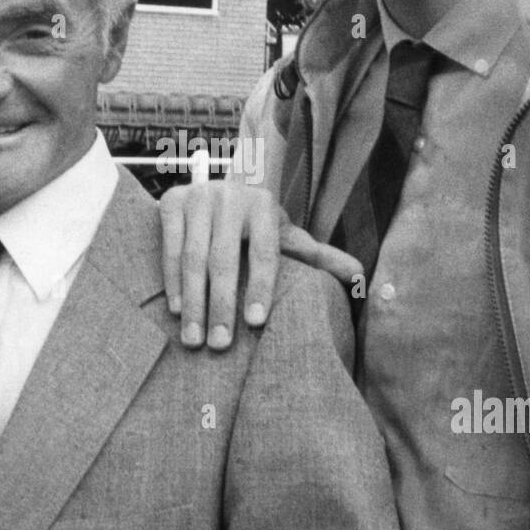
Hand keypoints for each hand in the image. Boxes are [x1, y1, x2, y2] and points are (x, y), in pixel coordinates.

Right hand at [159, 182, 361, 349]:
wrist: (220, 183)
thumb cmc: (256, 223)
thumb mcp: (286, 235)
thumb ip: (318, 257)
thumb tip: (360, 277)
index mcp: (264, 206)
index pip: (265, 252)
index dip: (261, 287)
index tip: (256, 322)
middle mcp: (231, 198)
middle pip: (224, 259)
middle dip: (221, 305)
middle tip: (220, 345)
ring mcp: (199, 197)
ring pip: (193, 257)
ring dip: (194, 302)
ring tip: (195, 339)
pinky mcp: (171, 200)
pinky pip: (170, 247)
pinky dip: (171, 281)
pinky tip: (176, 310)